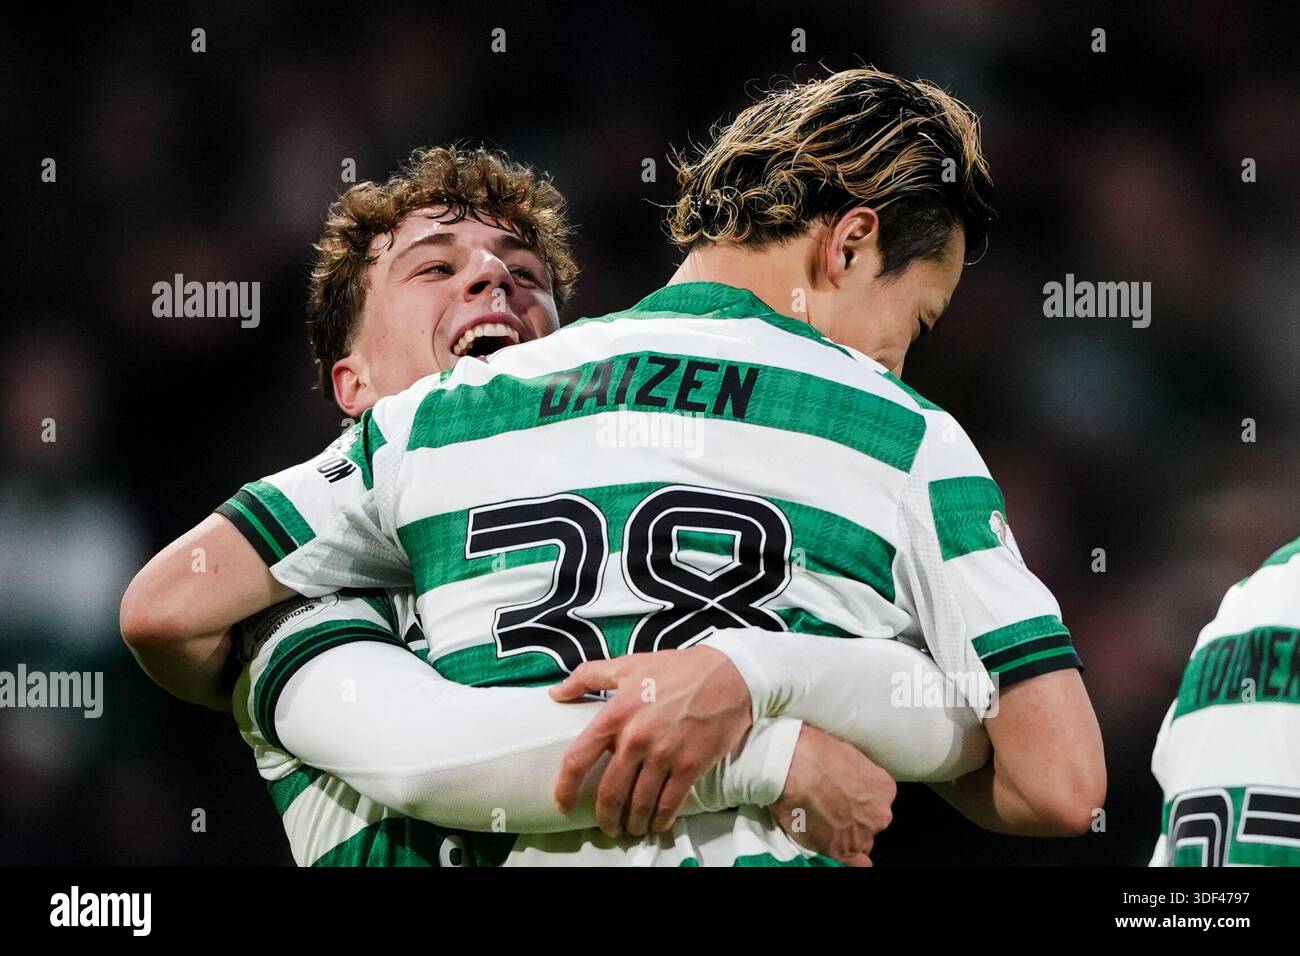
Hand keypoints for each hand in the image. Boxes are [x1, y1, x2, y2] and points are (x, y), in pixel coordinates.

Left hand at [549, 646, 752, 836]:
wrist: (728, 674)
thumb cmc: (677, 669)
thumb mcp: (628, 665)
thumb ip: (587, 676)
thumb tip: (556, 692)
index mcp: (615, 714)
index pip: (577, 759)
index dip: (565, 788)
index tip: (563, 803)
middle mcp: (635, 739)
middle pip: (609, 793)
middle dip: (606, 817)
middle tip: (608, 826)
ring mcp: (664, 755)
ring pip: (639, 804)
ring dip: (633, 822)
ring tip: (632, 827)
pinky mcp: (690, 766)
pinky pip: (670, 804)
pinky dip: (661, 820)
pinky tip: (658, 823)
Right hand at [769, 724, 896, 866]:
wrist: (791, 765)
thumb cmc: (813, 752)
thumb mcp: (846, 752)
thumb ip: (855, 773)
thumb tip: (845, 777)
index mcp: (883, 788)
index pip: (876, 800)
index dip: (858, 798)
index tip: (844, 795)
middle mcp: (879, 814)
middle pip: (870, 821)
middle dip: (854, 816)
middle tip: (830, 806)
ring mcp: (861, 834)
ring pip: (859, 840)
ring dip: (845, 834)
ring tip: (821, 821)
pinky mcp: (840, 850)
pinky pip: (856, 864)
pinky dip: (851, 861)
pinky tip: (839, 852)